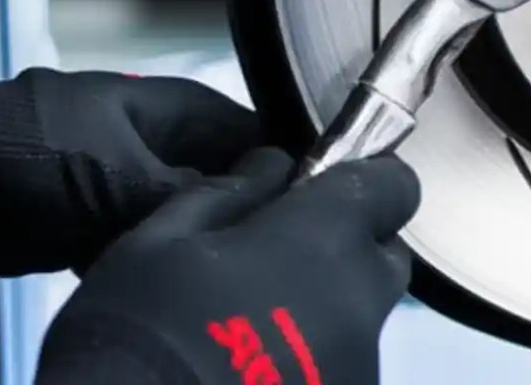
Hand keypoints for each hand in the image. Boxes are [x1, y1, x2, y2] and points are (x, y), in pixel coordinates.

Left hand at [0, 68, 262, 274]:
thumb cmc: (28, 155)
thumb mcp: (127, 179)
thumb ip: (201, 191)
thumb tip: (262, 199)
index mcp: (185, 110)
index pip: (261, 137)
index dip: (280, 175)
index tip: (288, 214)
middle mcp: (169, 139)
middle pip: (228, 181)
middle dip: (228, 216)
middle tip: (229, 249)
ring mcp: (135, 175)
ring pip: (186, 215)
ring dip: (180, 241)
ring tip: (178, 260)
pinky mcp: (104, 212)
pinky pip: (143, 237)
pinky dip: (139, 256)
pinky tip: (131, 268)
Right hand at [37, 149, 418, 384]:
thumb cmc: (137, 333)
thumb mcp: (156, 244)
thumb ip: (229, 193)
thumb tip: (274, 166)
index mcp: (324, 241)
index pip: (393, 186)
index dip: (364, 179)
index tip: (318, 189)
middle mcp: (361, 301)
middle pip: (382, 256)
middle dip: (345, 248)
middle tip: (275, 261)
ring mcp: (362, 362)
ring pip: (362, 315)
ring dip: (327, 306)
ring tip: (254, 325)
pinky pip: (345, 360)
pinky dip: (315, 354)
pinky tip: (257, 368)